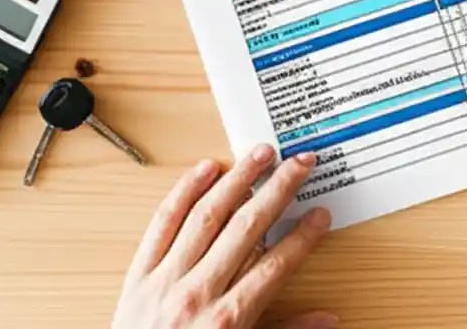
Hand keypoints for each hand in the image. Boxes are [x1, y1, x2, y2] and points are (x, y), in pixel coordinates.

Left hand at [113, 144, 336, 328]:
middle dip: (279, 190)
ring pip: (207, 215)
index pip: (276, 266)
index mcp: (228, 320)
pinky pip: (163, 223)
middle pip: (247, 228)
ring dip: (238, 179)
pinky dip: (184, 192)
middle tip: (300, 163)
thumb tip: (327, 319)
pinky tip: (206, 169)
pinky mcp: (139, 273)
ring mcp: (166, 279)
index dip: (303, 237)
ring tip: (260, 154)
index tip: (319, 215)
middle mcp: (198, 294)